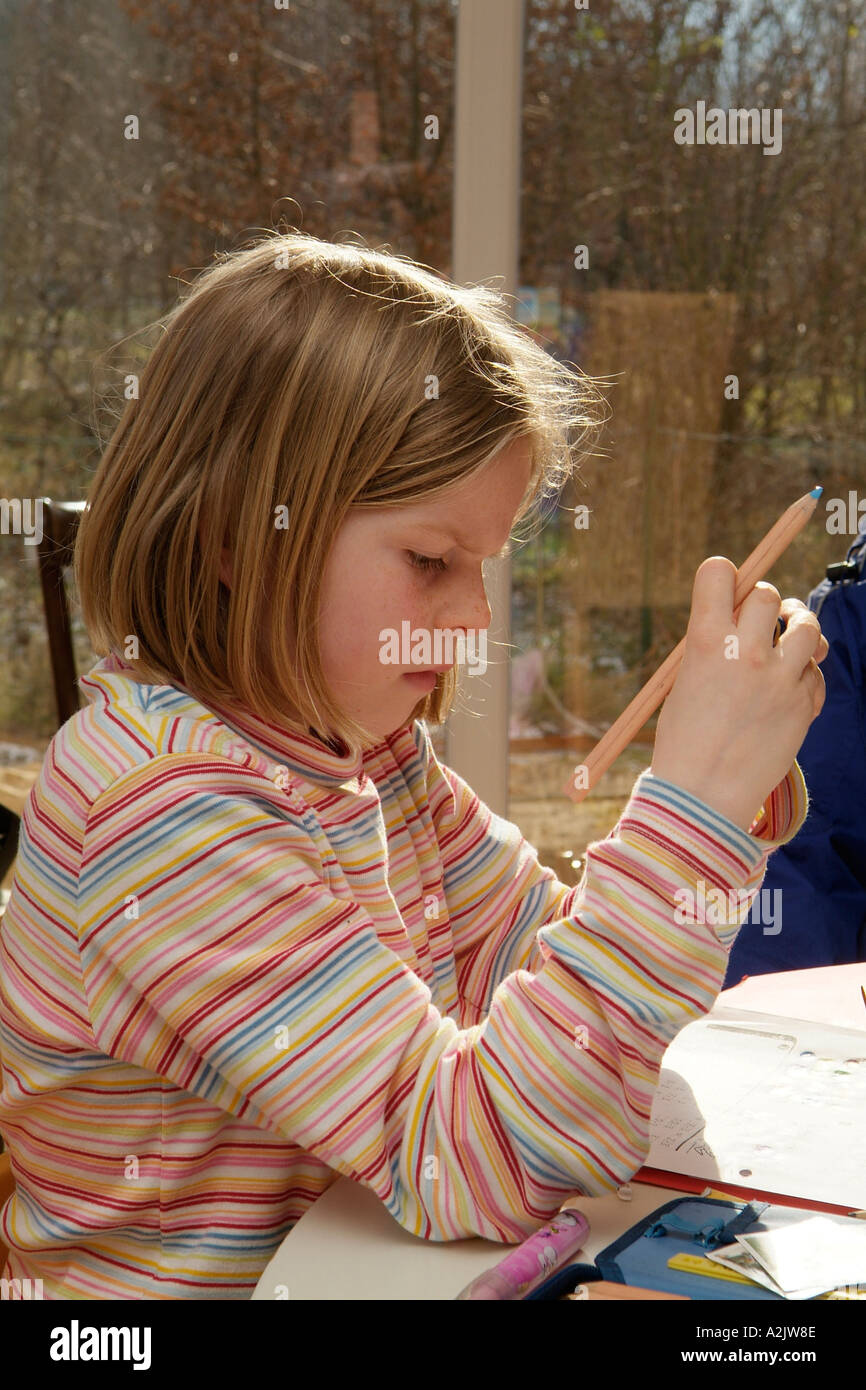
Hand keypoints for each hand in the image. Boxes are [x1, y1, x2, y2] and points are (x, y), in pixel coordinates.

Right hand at [651, 557, 827, 831]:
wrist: (703, 795)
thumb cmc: (685, 740)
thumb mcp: (687, 680)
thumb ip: (716, 645)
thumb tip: (745, 617)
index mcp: (705, 641)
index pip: (720, 572)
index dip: (724, 576)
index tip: (727, 591)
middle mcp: (746, 652)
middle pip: (768, 595)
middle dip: (764, 603)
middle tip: (760, 621)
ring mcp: (780, 678)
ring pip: (807, 625)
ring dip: (798, 628)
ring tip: (790, 640)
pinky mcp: (804, 704)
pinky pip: (815, 671)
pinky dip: (805, 675)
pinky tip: (789, 690)